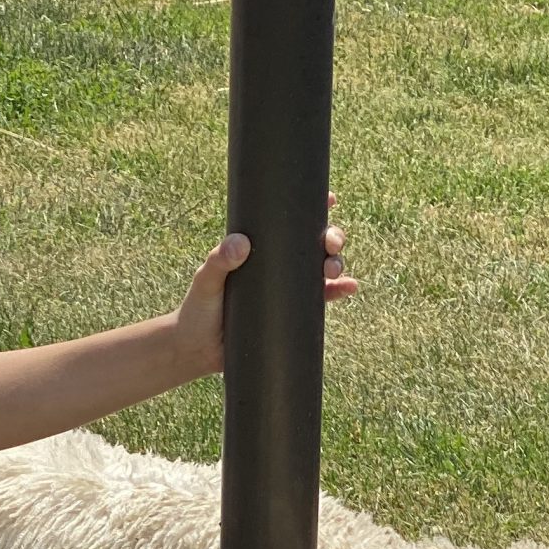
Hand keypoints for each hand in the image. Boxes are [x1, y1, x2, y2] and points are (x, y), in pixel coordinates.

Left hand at [174, 195, 357, 376]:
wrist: (199, 350)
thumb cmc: (198, 309)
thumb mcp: (206, 281)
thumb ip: (218, 261)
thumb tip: (241, 242)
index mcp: (260, 248)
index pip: (288, 222)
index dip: (313, 208)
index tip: (330, 198)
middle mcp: (278, 265)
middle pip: (314, 242)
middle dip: (331, 237)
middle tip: (330, 243)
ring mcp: (288, 288)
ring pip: (322, 268)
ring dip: (336, 263)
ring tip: (334, 269)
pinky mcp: (293, 313)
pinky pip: (321, 299)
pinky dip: (338, 291)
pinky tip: (350, 287)